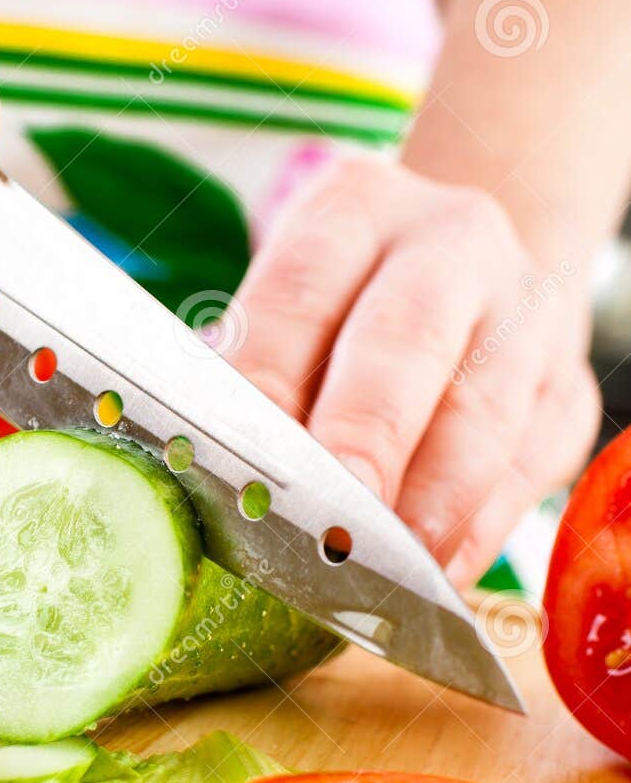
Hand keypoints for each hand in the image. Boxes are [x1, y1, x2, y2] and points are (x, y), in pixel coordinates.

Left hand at [230, 156, 599, 585]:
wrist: (473, 268)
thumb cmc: (348, 302)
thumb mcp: (293, 300)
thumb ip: (257, 375)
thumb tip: (214, 478)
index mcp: (355, 209)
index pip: (298, 296)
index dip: (268, 388)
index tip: (244, 469)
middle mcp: (451, 243)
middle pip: (405, 342)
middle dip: (366, 439)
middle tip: (332, 521)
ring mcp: (525, 313)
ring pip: (483, 413)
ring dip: (431, 503)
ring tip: (384, 570)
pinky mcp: (568, 389)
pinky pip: (529, 465)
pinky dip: (481, 528)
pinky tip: (437, 573)